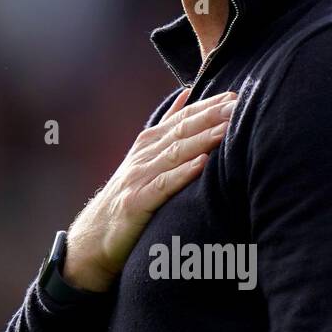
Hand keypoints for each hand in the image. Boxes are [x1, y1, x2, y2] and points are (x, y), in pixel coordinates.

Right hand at [63, 87, 238, 291]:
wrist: (93, 236)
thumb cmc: (128, 197)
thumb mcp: (145, 158)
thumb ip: (166, 128)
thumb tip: (186, 95)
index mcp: (148, 143)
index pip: (182, 118)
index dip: (208, 105)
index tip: (234, 95)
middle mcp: (143, 156)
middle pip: (181, 131)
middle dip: (211, 116)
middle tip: (237, 105)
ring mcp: (138, 178)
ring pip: (174, 154)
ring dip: (202, 140)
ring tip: (227, 129)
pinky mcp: (136, 203)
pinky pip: (163, 186)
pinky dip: (182, 173)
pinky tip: (201, 164)